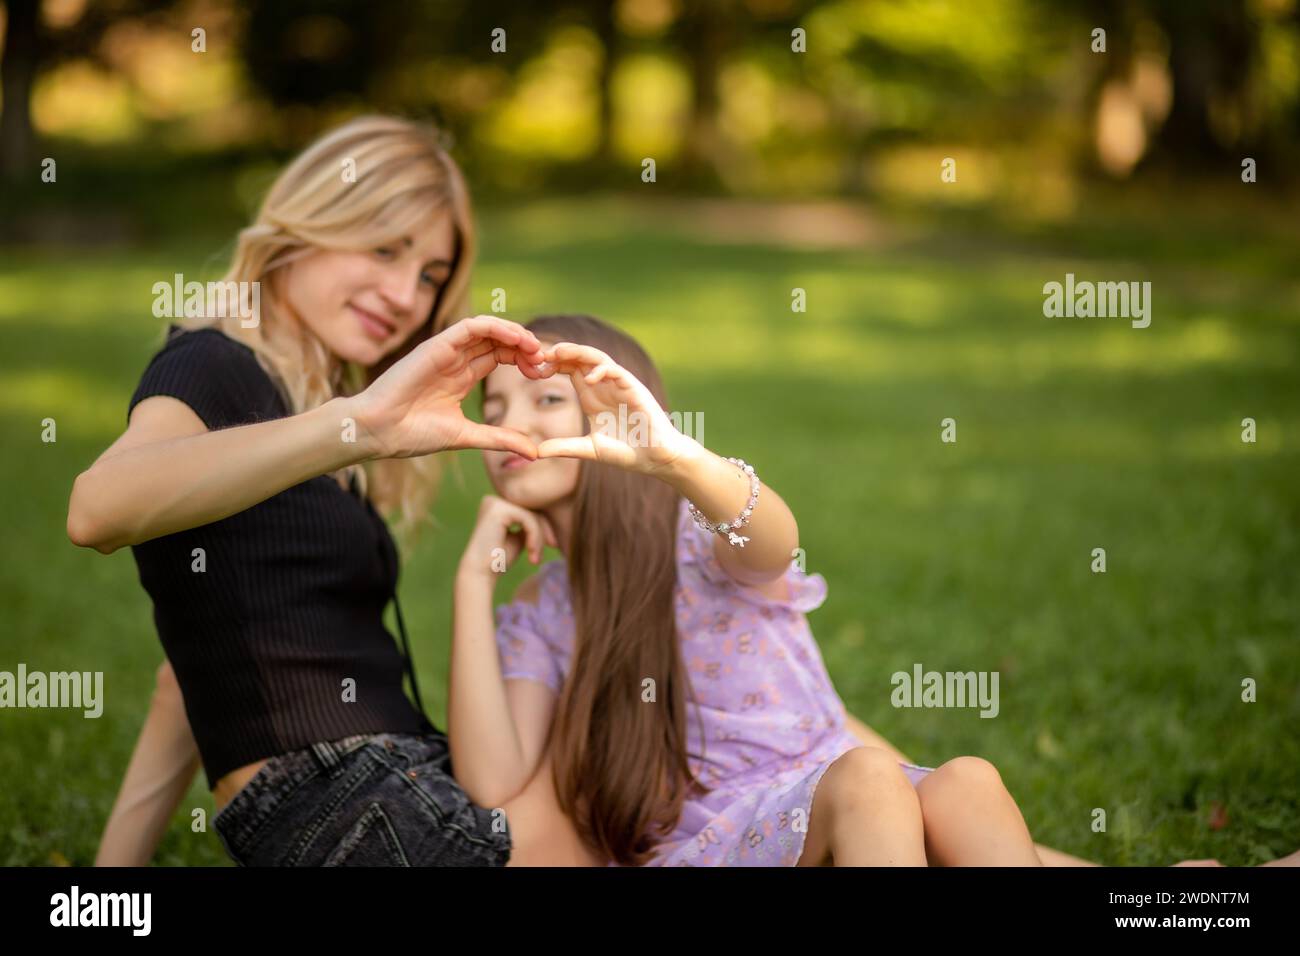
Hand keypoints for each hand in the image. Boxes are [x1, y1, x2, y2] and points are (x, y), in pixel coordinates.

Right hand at [350, 315, 551, 459]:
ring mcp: (446, 350)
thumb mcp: (467, 436)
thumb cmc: (413, 433)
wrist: (378, 430)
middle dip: (525, 347)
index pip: (500, 357)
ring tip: (535, 348)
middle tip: (545, 361)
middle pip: (498, 341)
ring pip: (488, 329)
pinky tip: (515, 338)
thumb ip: (500, 438)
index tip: (544, 374)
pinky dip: (495, 327)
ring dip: (515, 334)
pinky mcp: (436, 345)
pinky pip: (470, 326)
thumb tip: (535, 452)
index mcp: (461, 377)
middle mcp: (455, 360)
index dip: (524, 360)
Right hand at [457, 495, 557, 581]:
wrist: (481, 574)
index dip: (544, 525)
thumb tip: (549, 515)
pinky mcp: (498, 509)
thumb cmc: (498, 560)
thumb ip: (530, 524)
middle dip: (545, 529)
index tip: (552, 544)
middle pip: (532, 508)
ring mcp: (494, 502)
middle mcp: (493, 499)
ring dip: (539, 537)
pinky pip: (527, 518)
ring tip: (536, 557)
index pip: (529, 508)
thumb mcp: (519, 537)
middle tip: (553, 547)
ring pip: (532, 514)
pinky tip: (531, 551)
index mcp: (497, 504)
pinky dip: (534, 535)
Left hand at [534, 342, 695, 474]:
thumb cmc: (628, 452)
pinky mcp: (634, 388)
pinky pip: (617, 371)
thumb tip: (535, 452)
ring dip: (578, 353)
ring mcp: (619, 385)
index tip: (532, 368)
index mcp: (592, 395)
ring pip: (597, 358)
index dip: (552, 365)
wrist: (656, 458)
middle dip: (560, 353)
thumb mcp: (589, 449)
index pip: (570, 369)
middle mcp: (604, 385)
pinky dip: (602, 370)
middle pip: (580, 358)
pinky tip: (587, 378)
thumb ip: (564, 447)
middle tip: (540, 353)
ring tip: (558, 352)